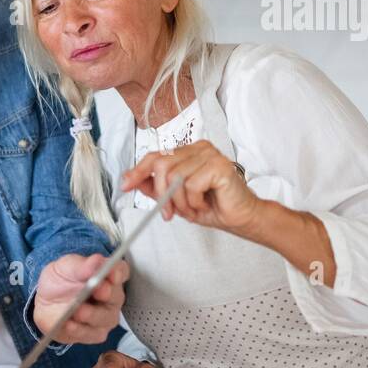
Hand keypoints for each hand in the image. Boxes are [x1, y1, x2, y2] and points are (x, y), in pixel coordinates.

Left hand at [32, 253, 127, 344]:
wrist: (45, 302)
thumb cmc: (60, 282)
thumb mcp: (65, 267)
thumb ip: (81, 265)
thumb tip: (95, 261)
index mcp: (108, 275)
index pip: (121, 271)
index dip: (118, 272)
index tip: (111, 271)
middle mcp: (112, 297)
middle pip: (116, 295)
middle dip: (108, 293)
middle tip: (98, 289)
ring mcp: (106, 316)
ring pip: (105, 317)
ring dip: (92, 314)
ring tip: (79, 311)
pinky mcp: (95, 333)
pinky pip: (91, 334)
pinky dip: (79, 330)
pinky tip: (70, 324)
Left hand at [121, 140, 260, 232]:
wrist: (241, 219)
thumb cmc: (213, 206)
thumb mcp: (176, 199)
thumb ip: (154, 187)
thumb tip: (129, 179)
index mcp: (188, 152)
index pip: (155, 156)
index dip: (138, 171)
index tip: (126, 185)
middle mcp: (199, 149)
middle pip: (162, 166)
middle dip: (161, 195)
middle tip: (170, 212)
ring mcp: (210, 155)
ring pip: (175, 178)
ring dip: (180, 202)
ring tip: (193, 209)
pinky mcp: (219, 165)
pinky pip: (191, 185)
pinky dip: (194, 201)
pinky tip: (205, 204)